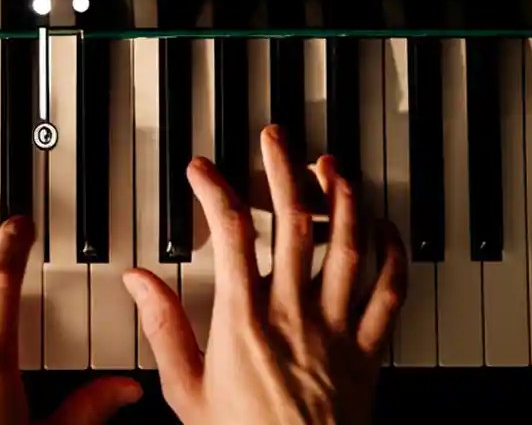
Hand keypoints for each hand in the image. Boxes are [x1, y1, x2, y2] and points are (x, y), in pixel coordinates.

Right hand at [123, 125, 408, 424]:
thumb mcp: (186, 391)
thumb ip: (163, 329)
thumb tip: (138, 281)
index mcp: (244, 323)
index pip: (230, 236)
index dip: (214, 191)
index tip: (202, 170)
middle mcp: (293, 316)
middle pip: (294, 224)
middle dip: (283, 171)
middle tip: (275, 139)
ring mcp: (336, 330)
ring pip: (349, 247)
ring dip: (343, 199)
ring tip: (331, 165)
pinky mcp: (368, 351)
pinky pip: (390, 294)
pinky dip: (393, 256)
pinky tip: (384, 228)